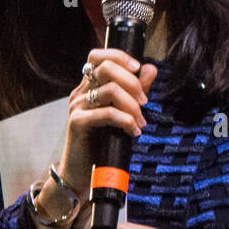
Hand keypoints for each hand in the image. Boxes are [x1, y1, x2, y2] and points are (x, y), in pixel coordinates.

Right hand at [57, 48, 158, 196]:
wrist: (82, 173)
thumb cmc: (102, 142)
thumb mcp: (123, 112)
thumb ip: (136, 89)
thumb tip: (151, 68)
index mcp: (89, 87)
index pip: (97, 56)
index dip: (119, 56)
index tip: (138, 68)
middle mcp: (80, 93)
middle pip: (106, 68)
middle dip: (133, 82)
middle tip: (145, 102)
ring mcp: (77, 107)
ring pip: (110, 90)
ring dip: (132, 106)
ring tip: (140, 122)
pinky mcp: (76, 123)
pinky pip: (106, 113)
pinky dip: (125, 120)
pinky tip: (133, 131)